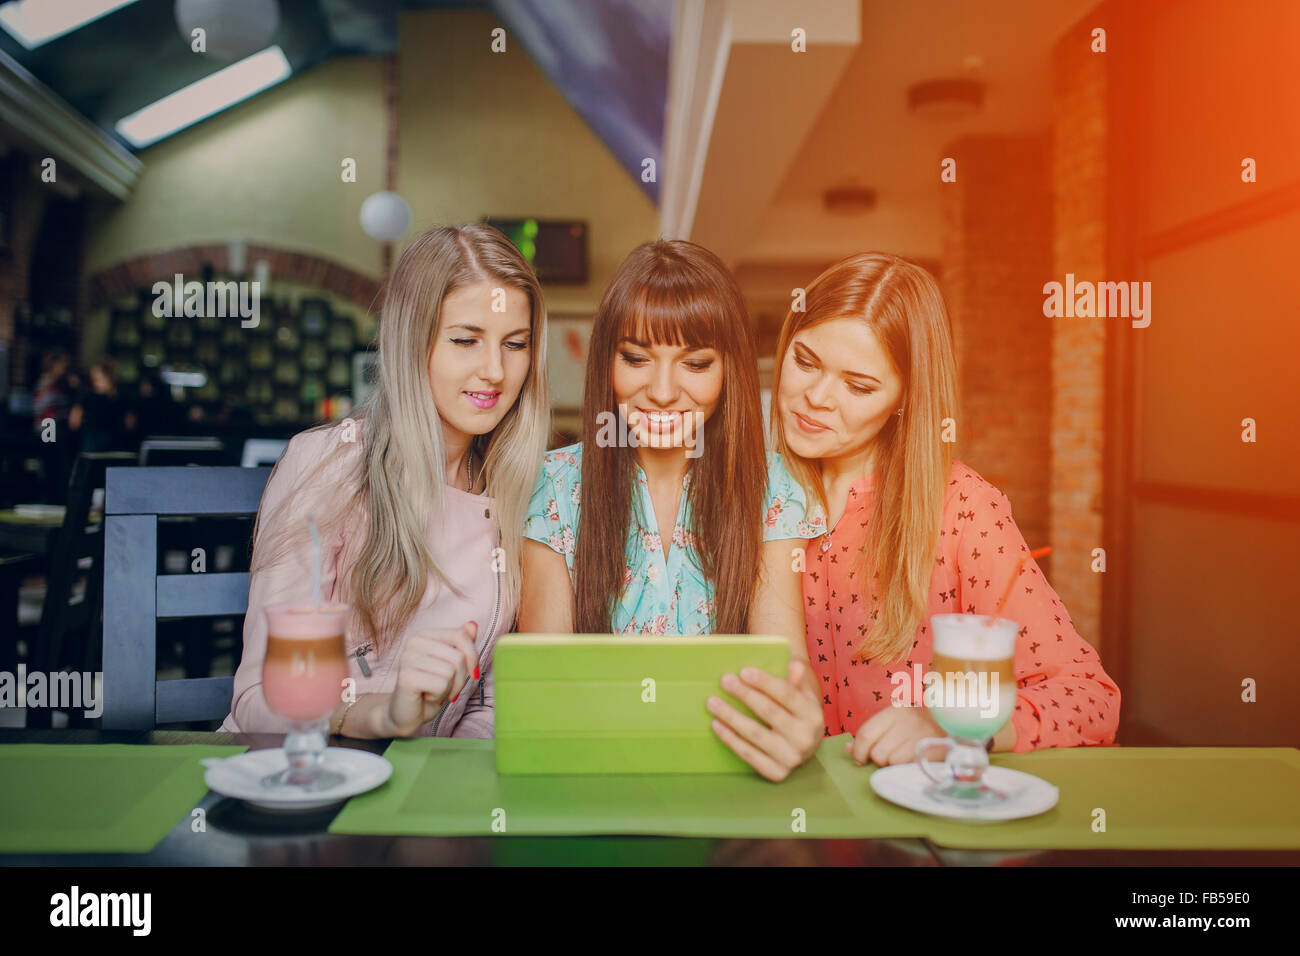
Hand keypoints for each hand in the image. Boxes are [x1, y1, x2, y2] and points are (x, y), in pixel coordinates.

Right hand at [384, 621, 478, 736]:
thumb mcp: (452, 666)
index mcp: (424, 635)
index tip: (473, 674)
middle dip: (461, 679)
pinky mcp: (407, 677)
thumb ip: (461, 645)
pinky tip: (426, 696)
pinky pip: (441, 685)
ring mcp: (407, 658)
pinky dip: (440, 696)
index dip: (473, 657)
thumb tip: (472, 624)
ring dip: (450, 688)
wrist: (407, 715)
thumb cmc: (431, 689)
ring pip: (451, 671)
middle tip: (447, 688)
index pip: (460, 636)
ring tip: (435, 692)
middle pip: (458, 657)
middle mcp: (413, 642)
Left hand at [707, 659, 822, 781]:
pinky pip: (748, 754)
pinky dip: (730, 739)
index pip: (787, 694)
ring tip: (712, 703)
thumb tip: (795, 665)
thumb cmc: (798, 714)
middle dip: (745, 694)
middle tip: (725, 680)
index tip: (743, 671)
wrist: (806, 747)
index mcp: (813, 715)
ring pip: (755, 734)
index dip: (764, 682)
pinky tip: (716, 725)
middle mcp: (805, 738)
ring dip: (731, 717)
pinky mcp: (777, 773)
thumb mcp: (802, 695)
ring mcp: (791, 758)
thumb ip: (797, 680)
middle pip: (769, 712)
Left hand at [847, 706, 946, 766]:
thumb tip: (848, 750)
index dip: (859, 751)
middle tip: (889, 757)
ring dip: (894, 765)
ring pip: (892, 762)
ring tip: (903, 758)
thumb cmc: (919, 724)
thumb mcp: (895, 722)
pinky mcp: (934, 751)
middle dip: (880, 759)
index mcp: (894, 712)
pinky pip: (909, 767)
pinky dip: (907, 769)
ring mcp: (922, 736)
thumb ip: (872, 734)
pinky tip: (913, 762)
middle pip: (878, 753)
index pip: (866, 734)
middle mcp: (907, 722)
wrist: (956, 723)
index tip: (860, 760)